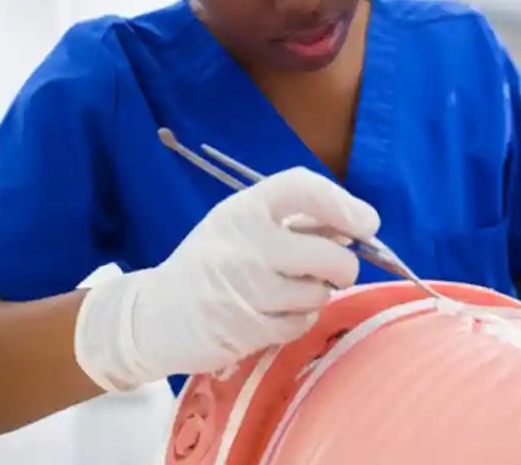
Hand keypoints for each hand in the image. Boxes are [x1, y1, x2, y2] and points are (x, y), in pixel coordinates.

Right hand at [73, 167, 379, 391]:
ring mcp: (247, 290)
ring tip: (285, 289)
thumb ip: (295, 221)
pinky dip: (298, 318)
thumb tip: (358, 224)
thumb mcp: (241, 225)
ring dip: (315, 293)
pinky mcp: (249, 329)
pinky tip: (273, 311)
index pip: (304, 189)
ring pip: (320, 293)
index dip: (344, 204)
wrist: (153, 315)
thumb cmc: (211, 262)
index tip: (367, 222)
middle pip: (330, 254)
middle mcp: (245, 245)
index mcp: (243, 209)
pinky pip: (303, 322)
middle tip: (333, 268)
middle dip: (343, 265)